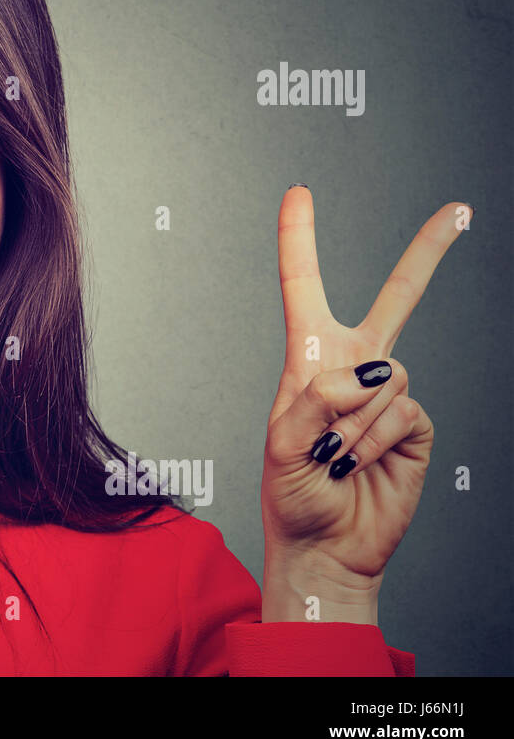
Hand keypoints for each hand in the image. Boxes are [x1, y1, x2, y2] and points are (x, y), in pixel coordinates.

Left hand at [259, 186, 468, 621]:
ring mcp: (388, 396)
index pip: (304, 288)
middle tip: (457, 210)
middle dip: (427, 253)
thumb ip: (316, 397)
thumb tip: (371, 369)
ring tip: (333, 455)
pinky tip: (357, 463)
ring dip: (353, 421)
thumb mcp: (281, 443)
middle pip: (398, 299)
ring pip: (386, 376)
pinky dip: (373, 439)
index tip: (299, 193)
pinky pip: (401, 411)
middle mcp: (354, 368)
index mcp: (308, 360)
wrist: (327, 545)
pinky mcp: (415, 426)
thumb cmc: (293, 492)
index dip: (300, 240)